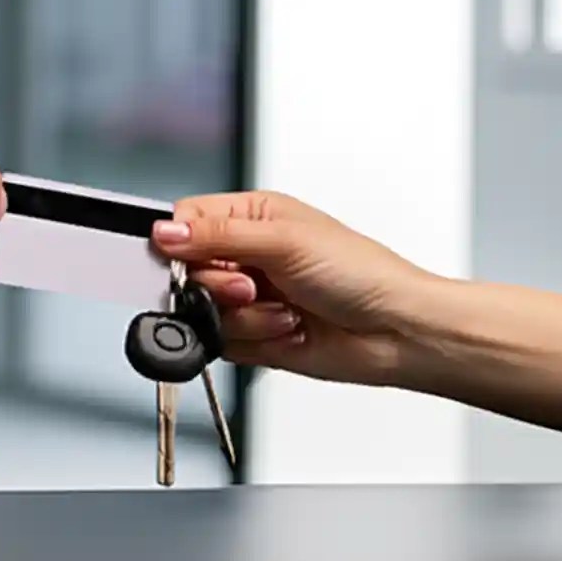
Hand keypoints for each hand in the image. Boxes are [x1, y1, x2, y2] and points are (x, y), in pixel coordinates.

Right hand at [151, 191, 437, 384]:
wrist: (396, 332)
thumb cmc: (363, 275)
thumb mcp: (285, 241)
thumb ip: (217, 237)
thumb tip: (166, 231)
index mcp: (253, 217)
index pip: (186, 221)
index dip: (179, 243)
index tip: (191, 259)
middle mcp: (248, 256)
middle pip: (188, 272)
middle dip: (220, 287)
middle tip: (253, 286)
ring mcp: (251, 298)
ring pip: (204, 313)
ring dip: (246, 317)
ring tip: (285, 309)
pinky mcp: (255, 335)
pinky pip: (223, 343)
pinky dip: (256, 340)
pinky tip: (289, 329)